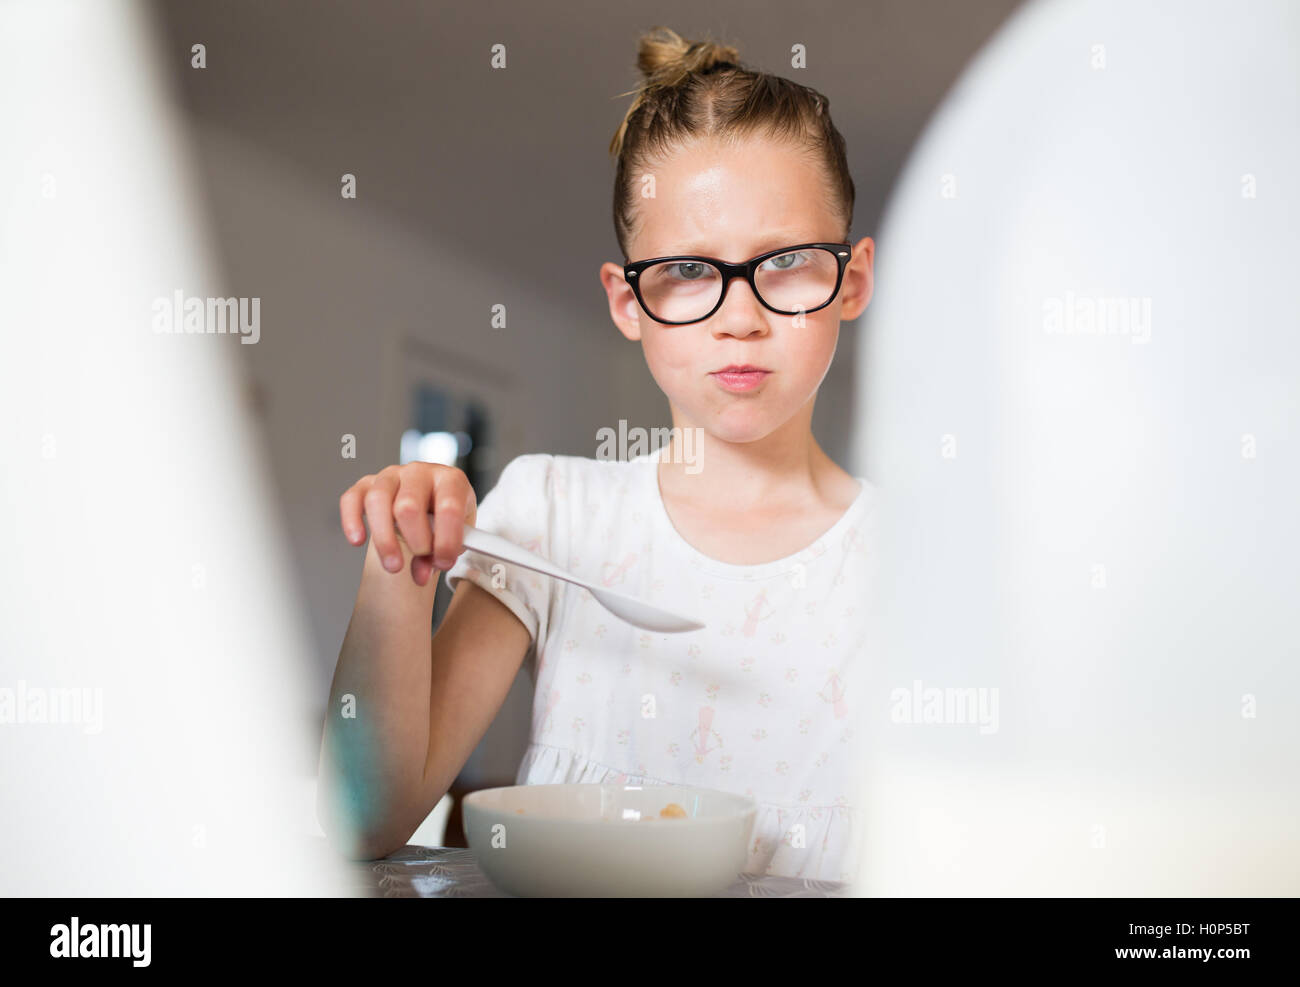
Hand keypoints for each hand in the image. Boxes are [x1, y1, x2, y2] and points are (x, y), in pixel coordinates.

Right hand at [339, 462, 477, 585]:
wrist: (432, 505)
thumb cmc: (446, 518)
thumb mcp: (454, 535)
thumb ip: (439, 555)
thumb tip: (421, 574)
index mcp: (450, 480)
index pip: (449, 506)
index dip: (447, 540)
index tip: (444, 562)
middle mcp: (419, 472)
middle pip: (409, 505)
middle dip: (417, 541)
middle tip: (422, 559)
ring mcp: (391, 475)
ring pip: (378, 500)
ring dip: (384, 539)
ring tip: (393, 566)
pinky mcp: (366, 484)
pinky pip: (352, 498)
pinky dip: (351, 520)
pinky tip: (358, 541)